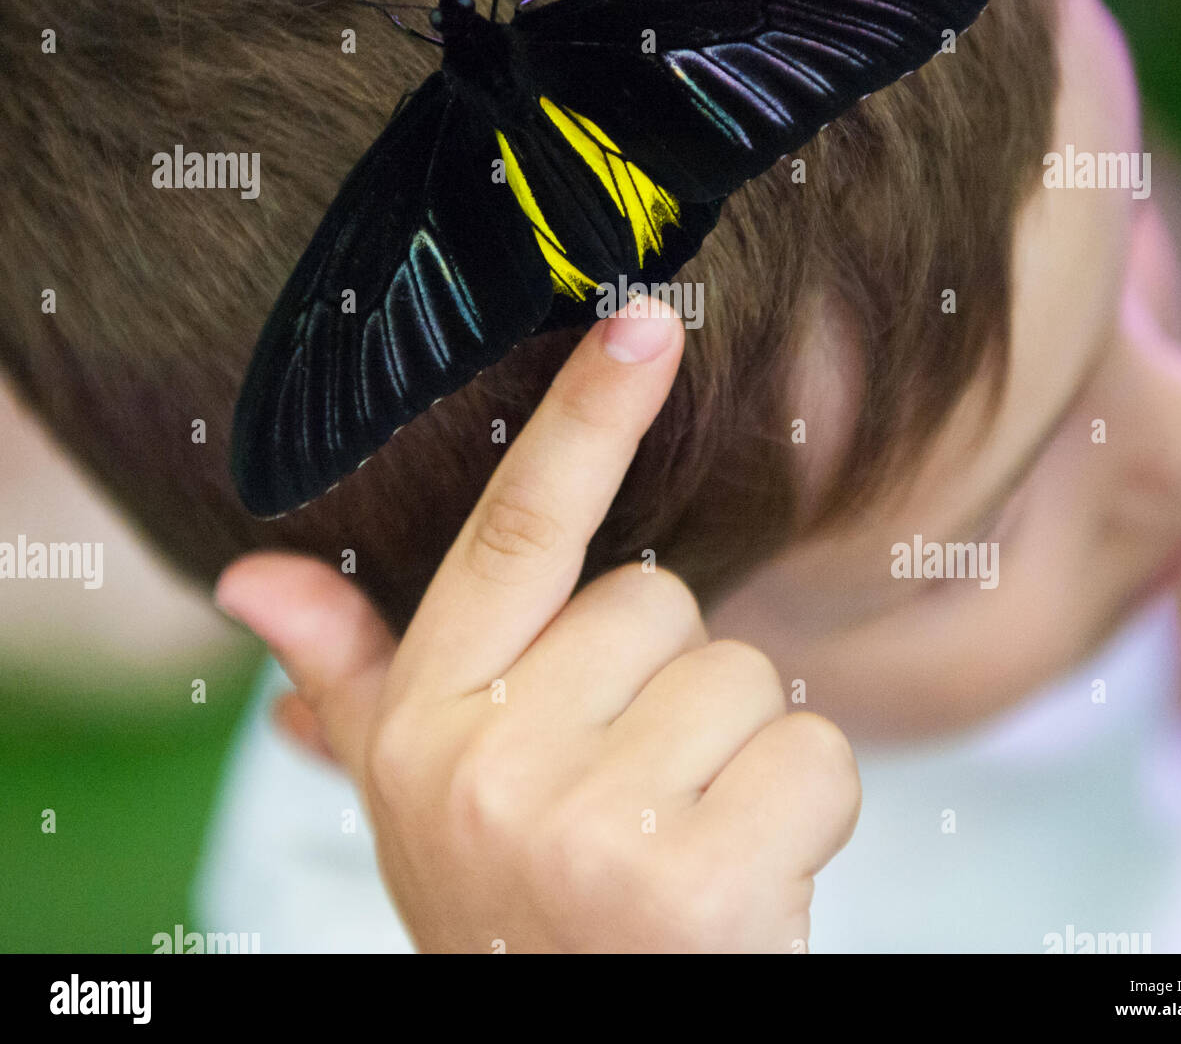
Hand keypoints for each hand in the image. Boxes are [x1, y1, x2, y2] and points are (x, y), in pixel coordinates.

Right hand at [215, 298, 861, 951]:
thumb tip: (250, 582)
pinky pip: (815, 757)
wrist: (569, 1038)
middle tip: (636, 781)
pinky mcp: (699, 883)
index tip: (644, 322)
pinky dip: (807, 810)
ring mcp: (591, 826)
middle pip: (663, 605)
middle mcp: (493, 764)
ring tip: (682, 833)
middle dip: (670, 681)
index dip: (584, 415)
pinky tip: (741, 874)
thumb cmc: (512, 907)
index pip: (513, 533)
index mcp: (430, 719)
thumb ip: (352, 676)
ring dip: (741, 751)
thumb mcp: (413, 795)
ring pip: (747, 678)